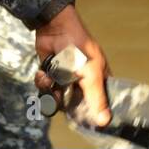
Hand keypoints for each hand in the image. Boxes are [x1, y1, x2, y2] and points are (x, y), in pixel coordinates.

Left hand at [34, 4, 110, 126]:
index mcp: (98, 80)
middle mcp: (82, 82)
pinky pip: (45, 87)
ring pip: (58, 98)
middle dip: (66, 103)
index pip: (99, 104)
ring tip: (51, 82)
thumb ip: (96, 97)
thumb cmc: (79, 48)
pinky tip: (44, 73)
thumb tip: (104, 122)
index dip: (92, 113)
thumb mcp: (91, 73)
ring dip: (51, 92)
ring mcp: (65, 78)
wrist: (54, 27)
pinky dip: (43, 81)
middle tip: (62, 96)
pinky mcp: (51, 73)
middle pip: (75, 105)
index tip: (83, 120)